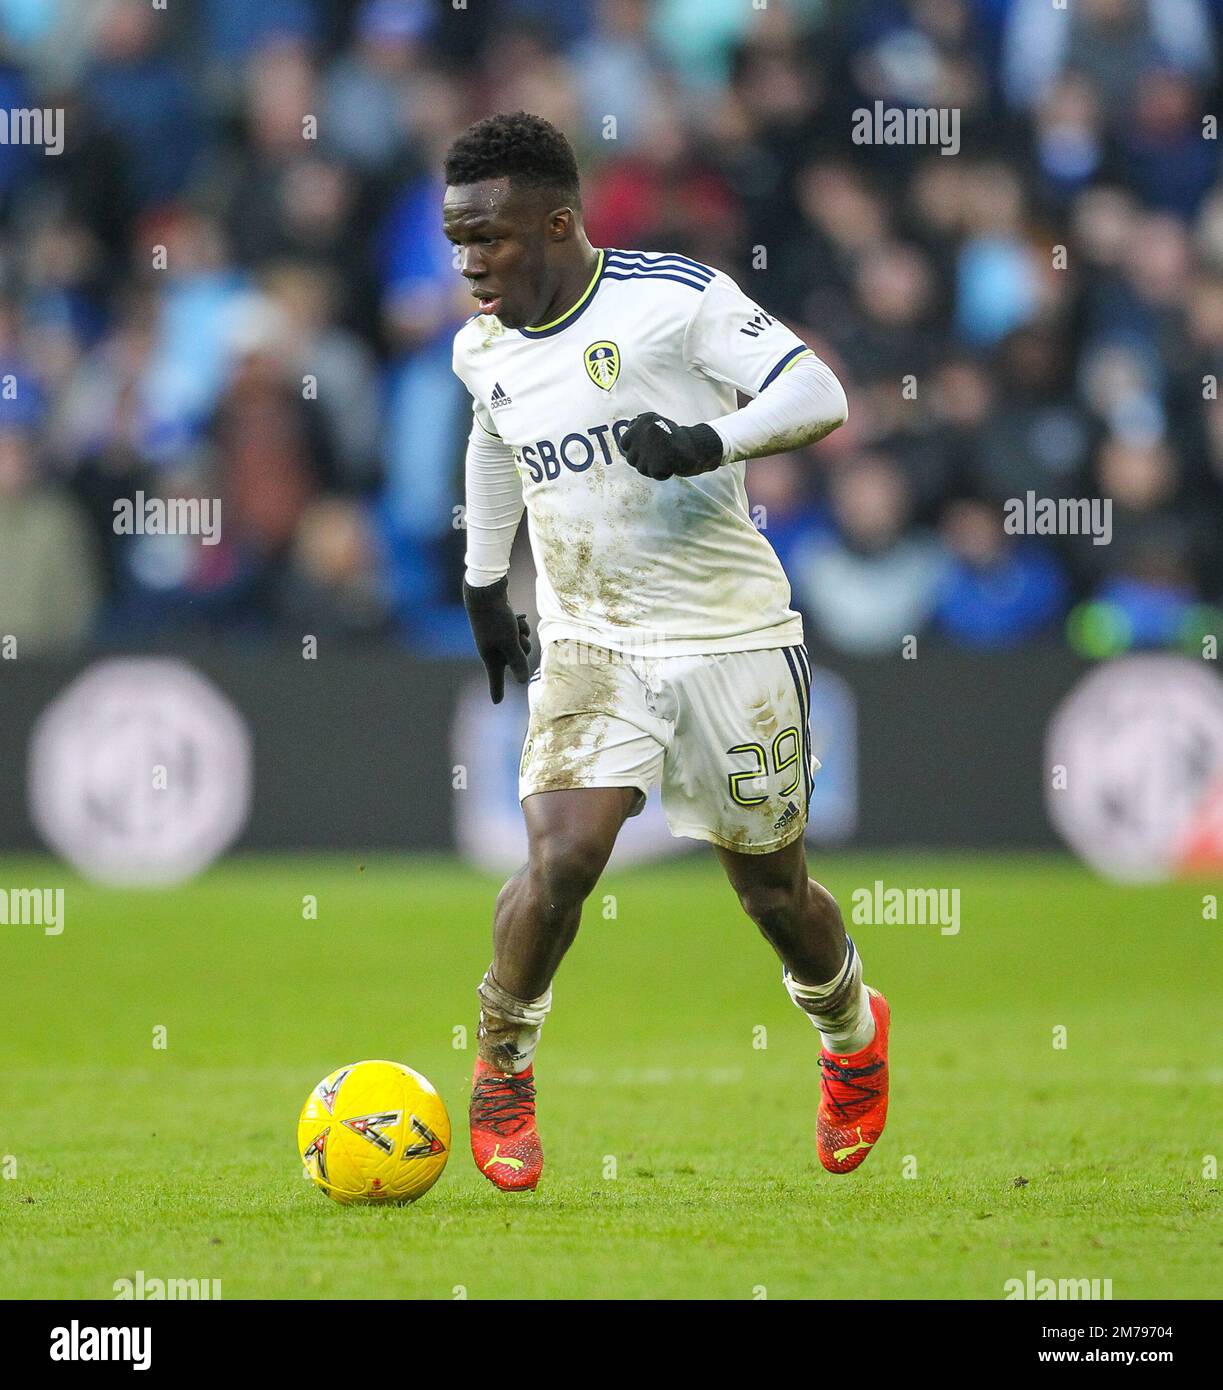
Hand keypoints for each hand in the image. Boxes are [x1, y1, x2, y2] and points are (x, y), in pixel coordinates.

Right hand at [463, 577, 531, 703]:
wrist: (485, 590)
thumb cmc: (496, 618)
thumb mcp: (510, 642)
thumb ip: (517, 661)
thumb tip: (522, 682)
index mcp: (490, 656)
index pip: (495, 678)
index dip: (497, 691)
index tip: (497, 702)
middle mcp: (492, 648)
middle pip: (516, 659)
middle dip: (523, 647)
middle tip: (517, 636)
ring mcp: (497, 636)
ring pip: (520, 643)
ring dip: (523, 634)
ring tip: (516, 624)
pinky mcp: (502, 624)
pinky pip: (518, 631)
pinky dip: (520, 625)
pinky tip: (516, 616)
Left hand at [620, 412, 723, 480]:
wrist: (697, 447)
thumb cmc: (675, 437)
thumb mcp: (657, 422)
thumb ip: (640, 424)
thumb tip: (627, 427)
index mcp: (644, 421)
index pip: (624, 442)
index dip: (632, 449)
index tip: (643, 451)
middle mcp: (645, 432)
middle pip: (630, 458)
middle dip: (641, 461)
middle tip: (655, 459)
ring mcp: (650, 448)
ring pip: (640, 468)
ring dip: (651, 469)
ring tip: (664, 461)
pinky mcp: (657, 463)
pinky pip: (653, 474)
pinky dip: (662, 474)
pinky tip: (670, 467)